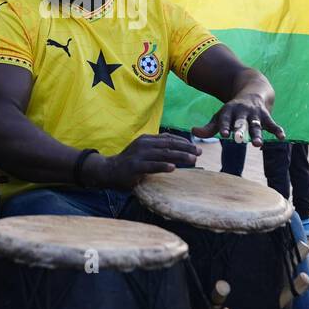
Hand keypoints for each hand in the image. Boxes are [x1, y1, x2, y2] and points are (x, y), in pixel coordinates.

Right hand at [86, 134, 200, 188]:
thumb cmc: (130, 162)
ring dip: (180, 157)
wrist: (110, 170)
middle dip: (186, 148)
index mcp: (147, 139)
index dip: (183, 142)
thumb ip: (158, 149)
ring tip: (192, 160)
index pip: (168, 138)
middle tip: (199, 152)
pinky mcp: (135, 166)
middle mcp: (144, 144)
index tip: (195, 147)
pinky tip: (173, 168)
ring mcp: (139, 155)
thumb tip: (179, 150)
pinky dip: (163, 166)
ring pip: (163, 154)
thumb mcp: (144, 151)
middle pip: (169, 145)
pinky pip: (152, 166)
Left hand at [192, 93, 284, 146]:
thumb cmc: (232, 110)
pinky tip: (282, 137)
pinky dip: (277, 129)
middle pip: (241, 122)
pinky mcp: (266, 116)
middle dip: (240, 130)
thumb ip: (208, 128)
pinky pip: (272, 123)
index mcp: (228, 111)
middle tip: (238, 140)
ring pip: (256, 125)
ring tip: (258, 144)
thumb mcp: (220, 117)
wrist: (252, 90)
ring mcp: (255, 114)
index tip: (224, 135)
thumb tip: (192, 132)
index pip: (226, 119)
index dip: (225, 126)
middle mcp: (242, 112)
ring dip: (257, 134)